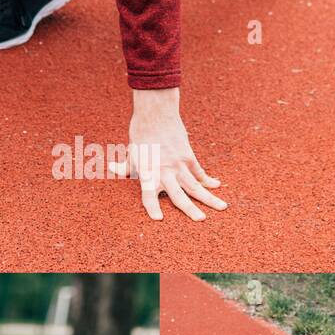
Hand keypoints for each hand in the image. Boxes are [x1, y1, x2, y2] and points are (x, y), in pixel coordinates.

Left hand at [109, 88, 227, 220]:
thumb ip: (124, 167)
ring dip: (209, 197)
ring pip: (195, 186)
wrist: (155, 115)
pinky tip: (216, 186)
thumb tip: (111, 168)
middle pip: (179, 196)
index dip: (152, 207)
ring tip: (223, 207)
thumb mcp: (131, 153)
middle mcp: (164, 172)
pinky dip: (208, 180)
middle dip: (190, 209)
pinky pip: (199, 172)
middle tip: (201, 220)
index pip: (148, 196)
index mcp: (147, 174)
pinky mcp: (188, 156)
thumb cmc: (140, 135)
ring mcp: (178, 165)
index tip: (158, 219)